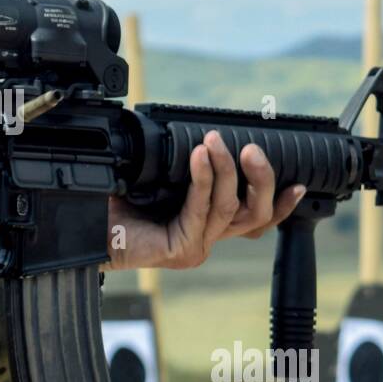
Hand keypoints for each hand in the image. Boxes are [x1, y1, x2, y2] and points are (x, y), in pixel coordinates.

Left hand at [106, 130, 303, 270]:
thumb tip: (199, 132)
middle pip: (256, 214)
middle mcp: (206, 235)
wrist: (83, 227)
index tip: (299, 182)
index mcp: (206, 221)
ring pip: (230, 208)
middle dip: (262, 178)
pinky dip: (203, 180)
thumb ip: (183, 163)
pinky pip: (201, 209)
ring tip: (216, 141)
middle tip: (252, 148)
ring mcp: (196, 244)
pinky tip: (200, 157)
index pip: (255, 216)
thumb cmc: (115, 203)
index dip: (281, 202)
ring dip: (228, 171)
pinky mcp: (182, 248)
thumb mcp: (158, 177)